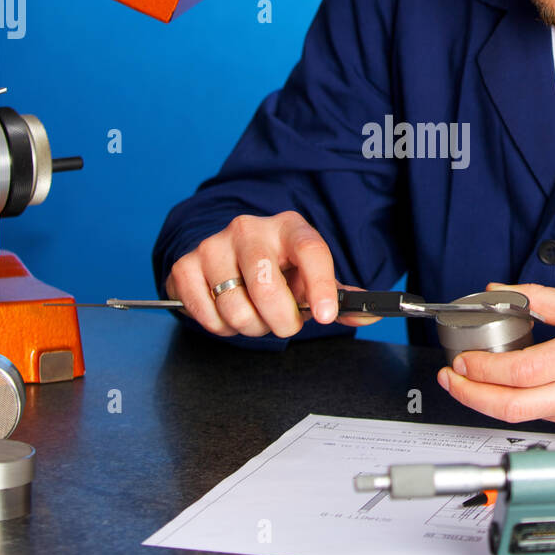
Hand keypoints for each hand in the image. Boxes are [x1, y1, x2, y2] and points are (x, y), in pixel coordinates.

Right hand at [164, 211, 379, 337]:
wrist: (228, 258)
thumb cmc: (278, 270)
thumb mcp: (310, 278)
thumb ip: (340, 298)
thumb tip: (370, 313)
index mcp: (289, 227)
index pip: (310, 250)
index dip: (320, 285)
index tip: (325, 316)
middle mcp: (250, 229)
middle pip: (267, 285)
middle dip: (280, 320)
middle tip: (283, 324)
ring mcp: (214, 244)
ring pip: (235, 306)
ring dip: (249, 326)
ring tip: (254, 316)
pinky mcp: (185, 264)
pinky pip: (205, 313)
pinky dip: (220, 326)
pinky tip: (227, 313)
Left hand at [436, 282, 554, 440]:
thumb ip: (542, 299)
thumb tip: (501, 291)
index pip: (521, 372)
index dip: (483, 370)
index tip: (462, 361)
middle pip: (514, 406)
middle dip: (472, 395)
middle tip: (452, 380)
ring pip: (530, 416)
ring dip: (497, 400)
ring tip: (482, 380)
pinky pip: (552, 421)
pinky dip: (531, 405)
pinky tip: (527, 390)